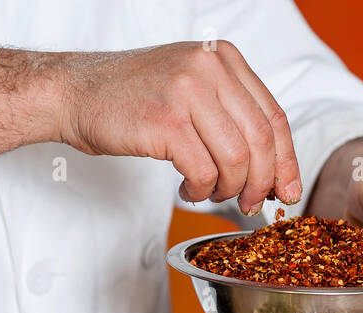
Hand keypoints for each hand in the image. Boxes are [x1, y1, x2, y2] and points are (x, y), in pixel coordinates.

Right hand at [56, 42, 301, 213]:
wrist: (75, 93)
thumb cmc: (130, 99)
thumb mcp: (189, 88)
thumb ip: (228, 114)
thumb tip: (269, 168)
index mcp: (223, 58)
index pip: (273, 115)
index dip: (286, 160)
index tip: (286, 189)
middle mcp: (210, 68)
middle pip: (260, 140)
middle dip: (261, 182)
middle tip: (250, 204)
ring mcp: (186, 92)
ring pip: (236, 159)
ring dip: (228, 189)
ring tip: (209, 193)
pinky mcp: (165, 121)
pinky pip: (203, 170)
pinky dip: (201, 189)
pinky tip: (188, 189)